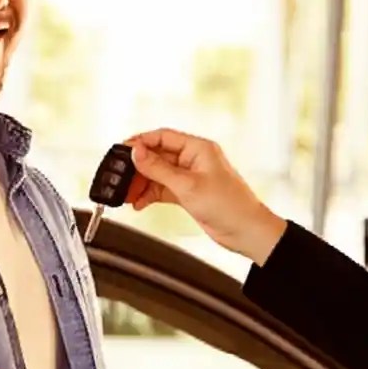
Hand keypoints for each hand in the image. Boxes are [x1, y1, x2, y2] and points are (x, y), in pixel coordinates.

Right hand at [125, 128, 287, 264]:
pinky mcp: (189, 193)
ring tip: (127, 195)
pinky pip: (163, 189)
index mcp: (198, 148)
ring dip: (142, 184)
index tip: (122, 150)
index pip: (163, 136)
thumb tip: (136, 152)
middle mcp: (194, 159)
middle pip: (157, 156)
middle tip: (121, 177)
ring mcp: (191, 177)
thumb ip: (159, 169)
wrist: (246, 232)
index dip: (140, 142)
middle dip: (138, 167)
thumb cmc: (229, 205)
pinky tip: (139, 203)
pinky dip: (150, 195)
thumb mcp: (188, 185)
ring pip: (158, 174)